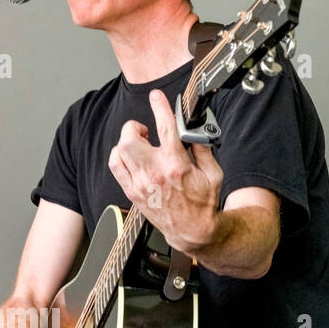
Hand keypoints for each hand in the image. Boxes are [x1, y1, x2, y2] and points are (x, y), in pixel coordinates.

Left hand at [108, 90, 223, 253]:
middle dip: (134, 127)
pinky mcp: (132, 192)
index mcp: (176, 164)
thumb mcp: (213, 172)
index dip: (159, 106)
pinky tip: (130, 157)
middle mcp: (154, 173)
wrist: (191, 230)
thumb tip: (193, 129)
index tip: (156, 97)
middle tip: (144, 130)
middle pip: (129, 138)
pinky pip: (115, 167)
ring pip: (118, 151)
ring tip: (138, 144)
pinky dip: (119, 156)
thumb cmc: (202, 204)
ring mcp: (140, 184)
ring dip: (126, 142)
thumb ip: (202, 147)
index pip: (164, 127)